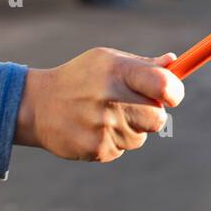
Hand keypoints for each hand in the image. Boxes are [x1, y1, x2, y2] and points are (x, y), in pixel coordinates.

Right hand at [15, 48, 183, 162]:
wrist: (36, 106)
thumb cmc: (81, 78)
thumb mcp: (108, 61)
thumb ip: (143, 65)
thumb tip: (173, 62)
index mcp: (117, 71)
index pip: (163, 85)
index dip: (174, 92)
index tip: (171, 95)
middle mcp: (110, 98)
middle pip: (158, 117)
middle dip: (153, 113)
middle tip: (134, 105)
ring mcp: (102, 126)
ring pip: (141, 136)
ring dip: (132, 128)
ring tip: (106, 115)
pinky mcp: (96, 149)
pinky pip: (122, 149)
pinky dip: (114, 141)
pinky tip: (94, 128)